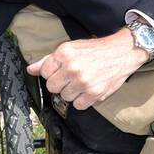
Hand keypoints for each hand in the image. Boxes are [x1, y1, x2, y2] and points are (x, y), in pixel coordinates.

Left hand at [26, 30, 144, 110]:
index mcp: (64, 54)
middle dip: (61, 84)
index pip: (44, 73)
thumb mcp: (71, 48)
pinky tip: (89, 90)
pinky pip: (78, 106)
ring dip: (73, 93)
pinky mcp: (94, 93)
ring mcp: (83, 81)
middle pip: (52, 87)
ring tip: (82, 82)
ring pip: (65, 97)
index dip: (53, 73)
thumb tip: (31, 69)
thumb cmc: (96, 50)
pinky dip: (83, 101)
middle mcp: (72, 67)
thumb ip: (49, 60)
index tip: (62, 71)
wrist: (122, 52)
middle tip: (72, 78)